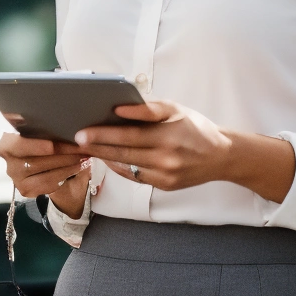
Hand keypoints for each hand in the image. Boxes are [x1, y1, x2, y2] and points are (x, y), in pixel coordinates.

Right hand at [0, 129, 90, 218]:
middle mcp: (8, 163)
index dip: (36, 147)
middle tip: (80, 149)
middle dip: (62, 155)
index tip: (53, 146)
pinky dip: (65, 176)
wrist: (37, 158)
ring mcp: (16, 179)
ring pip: (45, 176)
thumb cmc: (40, 140)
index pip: (19, 146)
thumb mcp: (39, 132)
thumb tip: (65, 129)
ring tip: (83, 158)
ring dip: (67, 167)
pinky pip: (48, 185)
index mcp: (5, 145)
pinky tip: (77, 168)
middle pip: (36, 162)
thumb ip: (45, 131)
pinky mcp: (26, 190)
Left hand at [74, 101, 295, 202]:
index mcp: (169, 135)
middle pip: (123, 153)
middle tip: (75, 142)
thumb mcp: (176, 109)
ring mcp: (165, 175)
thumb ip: (148, 108)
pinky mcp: (165, 186)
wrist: (221, 156)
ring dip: (103, 157)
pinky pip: (135, 176)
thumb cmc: (195, 128)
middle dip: (96, 147)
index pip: (129, 136)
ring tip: (86, 148)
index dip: (103, 135)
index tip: (82, 132)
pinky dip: (119, 167)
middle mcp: (166, 158)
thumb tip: (119, 110)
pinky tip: (108, 158)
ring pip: (126, 166)